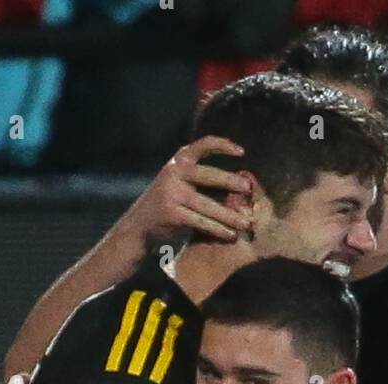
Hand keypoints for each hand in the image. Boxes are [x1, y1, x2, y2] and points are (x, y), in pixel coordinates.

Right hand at [121, 136, 254, 244]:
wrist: (139, 225)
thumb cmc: (168, 203)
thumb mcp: (177, 181)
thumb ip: (199, 176)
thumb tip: (240, 180)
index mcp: (178, 162)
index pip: (202, 145)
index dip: (222, 145)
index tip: (241, 152)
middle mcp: (174, 173)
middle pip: (208, 175)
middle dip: (231, 182)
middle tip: (248, 189)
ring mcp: (172, 193)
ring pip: (207, 204)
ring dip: (229, 215)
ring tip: (246, 222)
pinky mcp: (173, 214)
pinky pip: (201, 222)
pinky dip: (218, 229)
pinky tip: (230, 235)